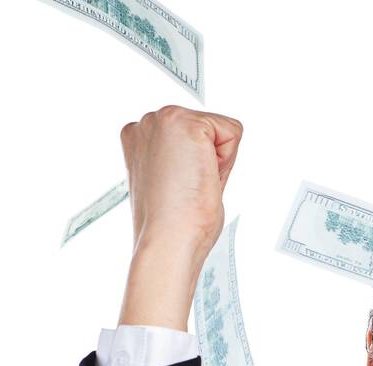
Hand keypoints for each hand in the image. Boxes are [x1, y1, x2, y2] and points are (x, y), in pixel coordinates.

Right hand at [117, 105, 242, 328]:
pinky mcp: (183, 122)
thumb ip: (184, 159)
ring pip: (220, 129)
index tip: (181, 190)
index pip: (193, 138)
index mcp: (140, 137)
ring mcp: (161, 118)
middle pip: (209, 130)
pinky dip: (227, 159)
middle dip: (210, 161)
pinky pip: (232, 131)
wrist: (167, 240)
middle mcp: (146, 121)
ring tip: (193, 183)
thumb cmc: (174, 225)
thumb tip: (208, 157)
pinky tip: (202, 176)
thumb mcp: (175, 182)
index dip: (200, 167)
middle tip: (189, 189)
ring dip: (217, 161)